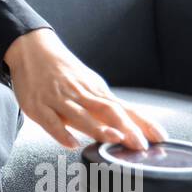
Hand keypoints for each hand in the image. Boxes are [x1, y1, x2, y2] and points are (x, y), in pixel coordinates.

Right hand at [3, 28, 168, 150]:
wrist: (32, 48)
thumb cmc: (63, 72)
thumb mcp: (88, 85)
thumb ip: (106, 107)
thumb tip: (134, 126)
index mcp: (95, 91)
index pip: (123, 109)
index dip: (142, 123)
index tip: (159, 137)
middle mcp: (80, 94)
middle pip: (106, 111)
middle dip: (125, 128)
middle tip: (140, 144)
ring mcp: (59, 99)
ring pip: (80, 115)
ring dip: (97, 127)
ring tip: (113, 138)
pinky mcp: (38, 105)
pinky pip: (51, 121)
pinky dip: (61, 132)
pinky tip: (71, 142)